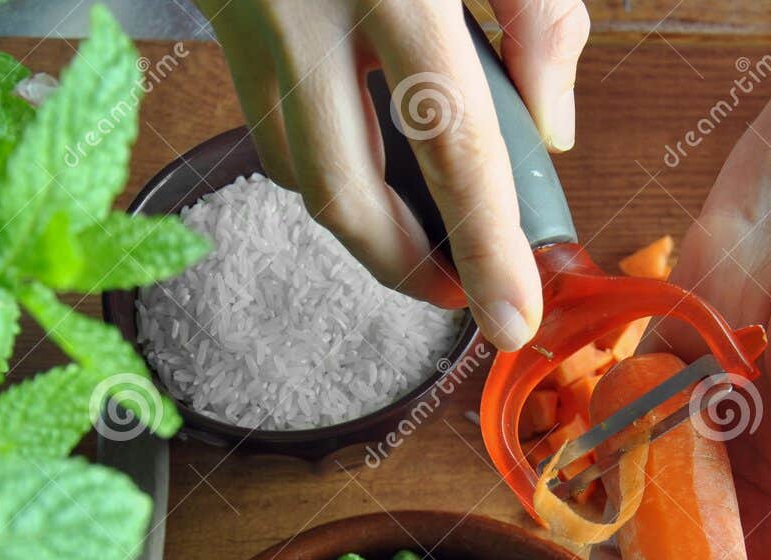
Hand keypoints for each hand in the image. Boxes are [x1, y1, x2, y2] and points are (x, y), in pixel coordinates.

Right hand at [196, 0, 590, 349]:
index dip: (484, 247)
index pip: (448, 145)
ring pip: (297, 171)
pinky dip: (327, 167)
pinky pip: (269, 126)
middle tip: (465, 294)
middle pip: (345, 194)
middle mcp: (302, 12)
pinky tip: (375, 168)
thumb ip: (537, 16)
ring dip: (365, 225)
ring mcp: (245, 20)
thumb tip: (551, 131)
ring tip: (431, 241)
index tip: (512, 318)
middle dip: (407, 269)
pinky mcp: (219, 21)